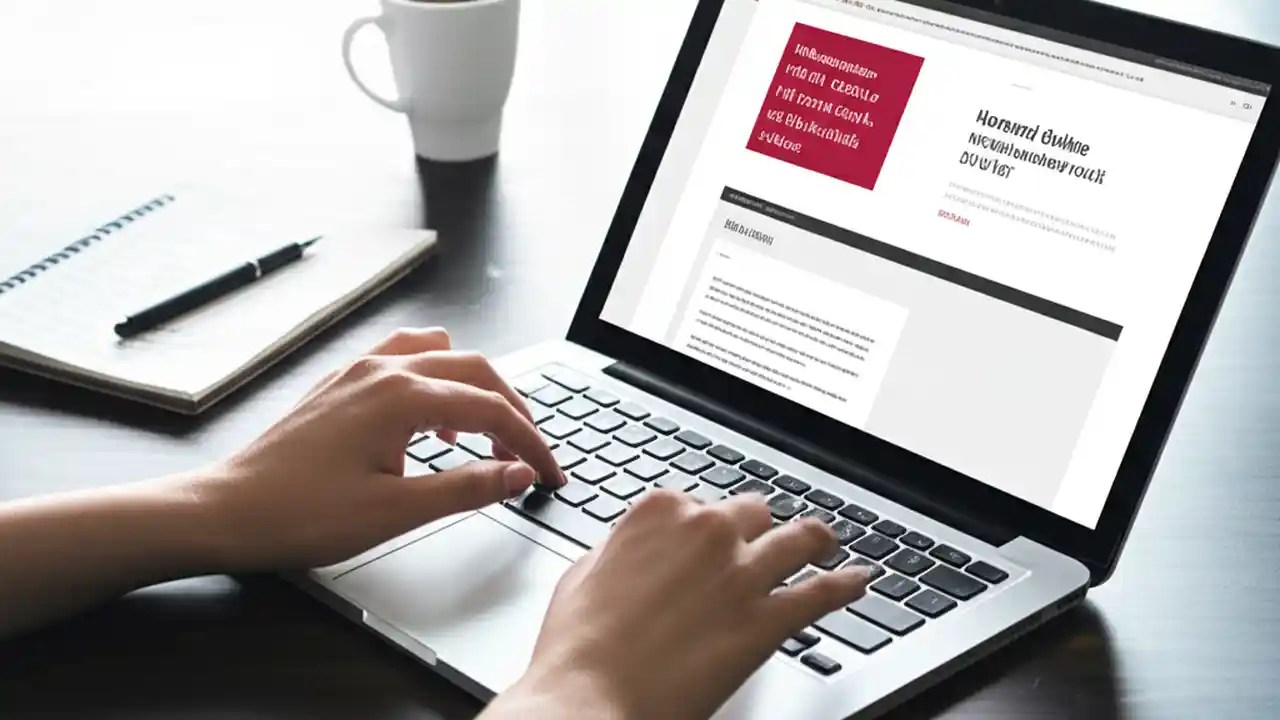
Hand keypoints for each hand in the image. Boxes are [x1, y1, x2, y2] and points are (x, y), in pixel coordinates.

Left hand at [191, 327, 564, 570]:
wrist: (227, 512)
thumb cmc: (299, 514)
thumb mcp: (397, 512)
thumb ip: (468, 487)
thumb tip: (518, 473)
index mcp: (401, 397)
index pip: (492, 410)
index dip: (531, 444)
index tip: (551, 474)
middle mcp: (383, 370)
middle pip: (477, 372)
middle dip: (514, 412)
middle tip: (530, 457)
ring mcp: (359, 371)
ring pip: (443, 357)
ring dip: (477, 390)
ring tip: (487, 437)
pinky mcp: (342, 383)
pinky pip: (406, 359)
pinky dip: (438, 383)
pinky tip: (433, 424)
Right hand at [488, 490, 870, 719]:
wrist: (588, 697)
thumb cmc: (577, 646)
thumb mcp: (583, 574)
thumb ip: (620, 550)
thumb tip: (636, 550)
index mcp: (660, 513)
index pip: (699, 504)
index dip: (705, 526)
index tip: (706, 541)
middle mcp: (707, 532)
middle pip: (753, 514)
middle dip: (756, 531)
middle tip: (760, 545)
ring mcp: (741, 573)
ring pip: (800, 539)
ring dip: (817, 540)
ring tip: (827, 543)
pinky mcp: (767, 619)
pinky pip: (822, 592)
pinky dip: (846, 584)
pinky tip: (858, 580)